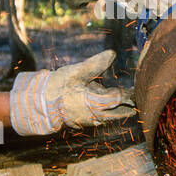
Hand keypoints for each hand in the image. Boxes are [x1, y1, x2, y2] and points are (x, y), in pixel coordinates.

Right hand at [9, 49, 135, 135]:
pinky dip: (105, 113)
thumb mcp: (77, 72)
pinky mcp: (82, 122)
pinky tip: (105, 108)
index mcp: (95, 102)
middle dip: (127, 107)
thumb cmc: (59, 86)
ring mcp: (88, 120)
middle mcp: (94, 114)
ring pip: (108, 118)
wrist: (41, 103)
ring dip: (117, 111)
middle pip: (117, 113)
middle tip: (134, 101)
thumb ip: (96, 63)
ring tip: (126, 106)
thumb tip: (112, 53)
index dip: (127, 94)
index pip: (118, 99)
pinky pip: (99, 119)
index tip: (134, 90)